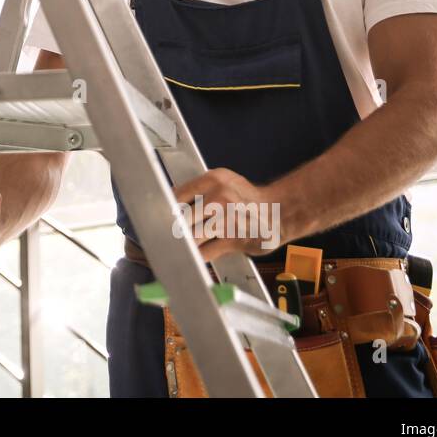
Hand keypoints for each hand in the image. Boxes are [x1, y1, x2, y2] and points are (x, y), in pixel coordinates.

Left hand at [171, 167, 285, 262]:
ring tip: (174, 248)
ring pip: (192, 237)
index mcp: (214, 180)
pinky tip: (192, 256)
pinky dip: (196, 256)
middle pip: (182, 218)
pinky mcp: (233, 240)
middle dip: (172, 229)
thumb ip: (200, 191)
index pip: (177, 195)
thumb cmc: (249, 198)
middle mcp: (219, 198)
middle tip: (160, 236)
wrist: (282, 211)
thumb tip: (170, 201)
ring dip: (183, 244)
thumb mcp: (225, 183)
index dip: (164, 209)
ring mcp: (226, 220)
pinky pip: (206, 252)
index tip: (153, 217)